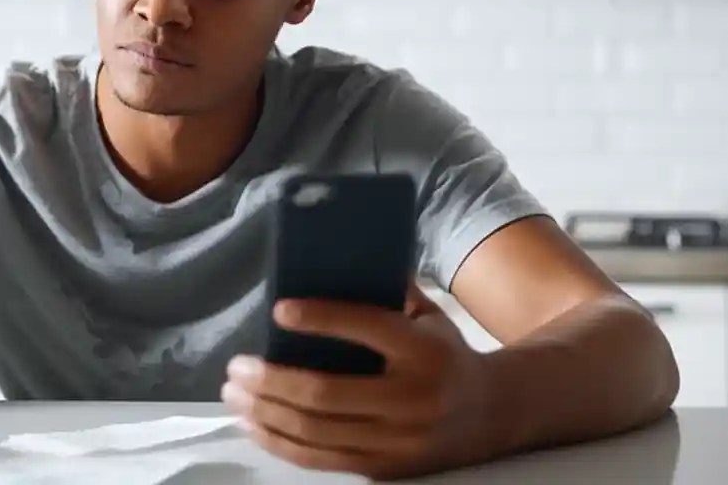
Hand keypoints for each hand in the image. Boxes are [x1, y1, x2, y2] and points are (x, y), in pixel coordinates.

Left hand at [222, 286, 494, 479]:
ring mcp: (398, 441)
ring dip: (265, 412)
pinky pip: (322, 459)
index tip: (278, 310)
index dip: (320, 319)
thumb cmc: (444, 352)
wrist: (494, 414)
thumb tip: (321, 262)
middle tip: (236, 365)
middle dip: (272, 380)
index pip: (367, 329)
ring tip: (234, 393)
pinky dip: (279, 442)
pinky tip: (253, 424)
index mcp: (423, 350)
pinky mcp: (385, 468)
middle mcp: (412, 399)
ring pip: (317, 432)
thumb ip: (385, 291)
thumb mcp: (427, 315)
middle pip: (327, 393)